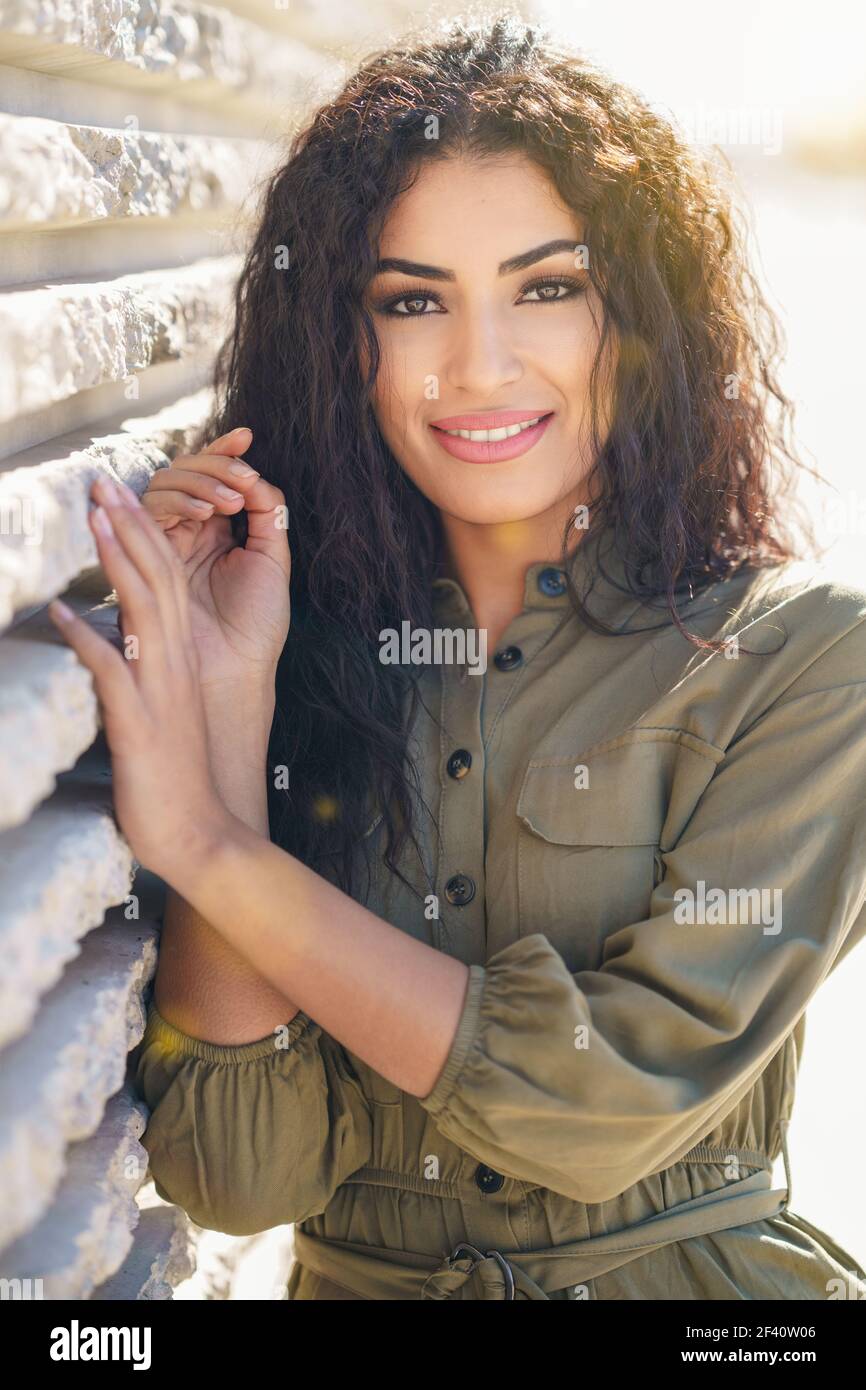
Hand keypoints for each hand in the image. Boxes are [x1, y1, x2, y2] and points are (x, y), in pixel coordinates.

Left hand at [49, 476, 233, 879]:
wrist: (199, 834)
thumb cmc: (175, 778)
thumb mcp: (160, 710)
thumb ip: (141, 669)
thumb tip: (107, 634)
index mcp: (181, 658)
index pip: (169, 579)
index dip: (145, 531)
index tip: (120, 493)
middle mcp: (175, 664)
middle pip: (159, 579)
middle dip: (132, 525)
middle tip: (105, 481)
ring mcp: (160, 692)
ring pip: (144, 610)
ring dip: (118, 560)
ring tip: (95, 518)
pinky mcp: (140, 724)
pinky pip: (113, 672)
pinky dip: (87, 639)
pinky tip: (63, 612)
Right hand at [141, 427, 290, 699]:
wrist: (233, 670)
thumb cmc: (255, 625)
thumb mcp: (272, 559)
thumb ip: (267, 513)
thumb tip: (254, 473)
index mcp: (220, 531)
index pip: (215, 476)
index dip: (225, 451)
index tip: (246, 435)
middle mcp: (189, 533)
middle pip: (185, 472)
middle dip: (212, 466)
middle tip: (240, 482)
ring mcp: (166, 544)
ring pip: (164, 487)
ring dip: (195, 483)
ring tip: (225, 504)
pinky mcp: (147, 559)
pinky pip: (148, 515)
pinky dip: (174, 504)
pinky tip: (202, 515)